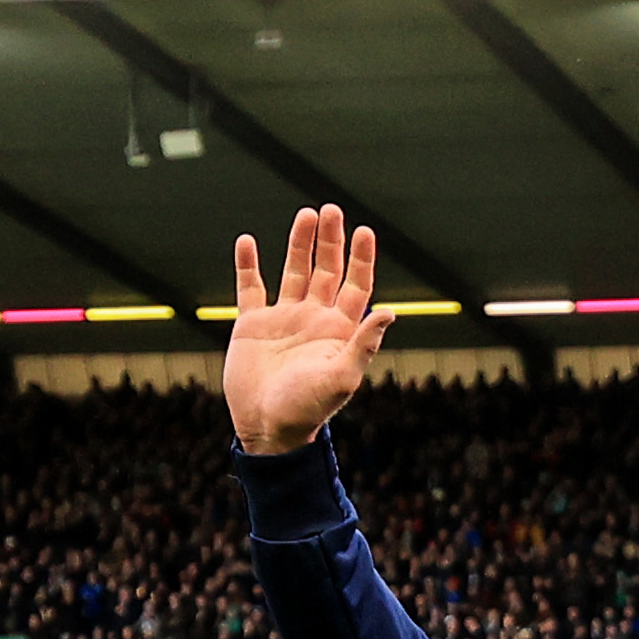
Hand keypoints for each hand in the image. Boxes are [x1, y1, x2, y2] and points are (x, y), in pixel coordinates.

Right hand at [228, 207, 395, 455]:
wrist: (268, 429)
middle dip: (330, 241)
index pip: (356, 286)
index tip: (364, 231)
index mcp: (339, 331)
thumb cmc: (308, 410)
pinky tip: (247, 242)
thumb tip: (390, 313)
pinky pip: (250, 288)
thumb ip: (364, 345)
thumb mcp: (341, 378)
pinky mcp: (253, 325)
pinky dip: (247, 265)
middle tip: (331, 210)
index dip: (361, 258)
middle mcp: (314, 319)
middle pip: (327, 270)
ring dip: (298, 244)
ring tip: (305, 214)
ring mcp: (283, 319)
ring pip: (294, 271)